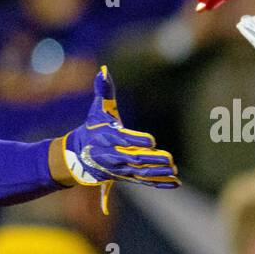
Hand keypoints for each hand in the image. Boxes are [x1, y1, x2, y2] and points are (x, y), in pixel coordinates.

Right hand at [61, 66, 179, 212]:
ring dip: (158, 173)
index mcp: (108, 138)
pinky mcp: (128, 177)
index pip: (124, 140)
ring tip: (174, 170)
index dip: (138, 141)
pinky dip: (160, 183)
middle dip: (152, 159)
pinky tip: (176, 182)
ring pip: (141, 173)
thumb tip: (103, 70)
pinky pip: (145, 181)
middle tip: (169, 158)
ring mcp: (121, 169)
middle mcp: (114, 156)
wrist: (78, 156)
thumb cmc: (92, 129)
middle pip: (134, 160)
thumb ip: (103, 91)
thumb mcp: (97, 110)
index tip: (152, 141)